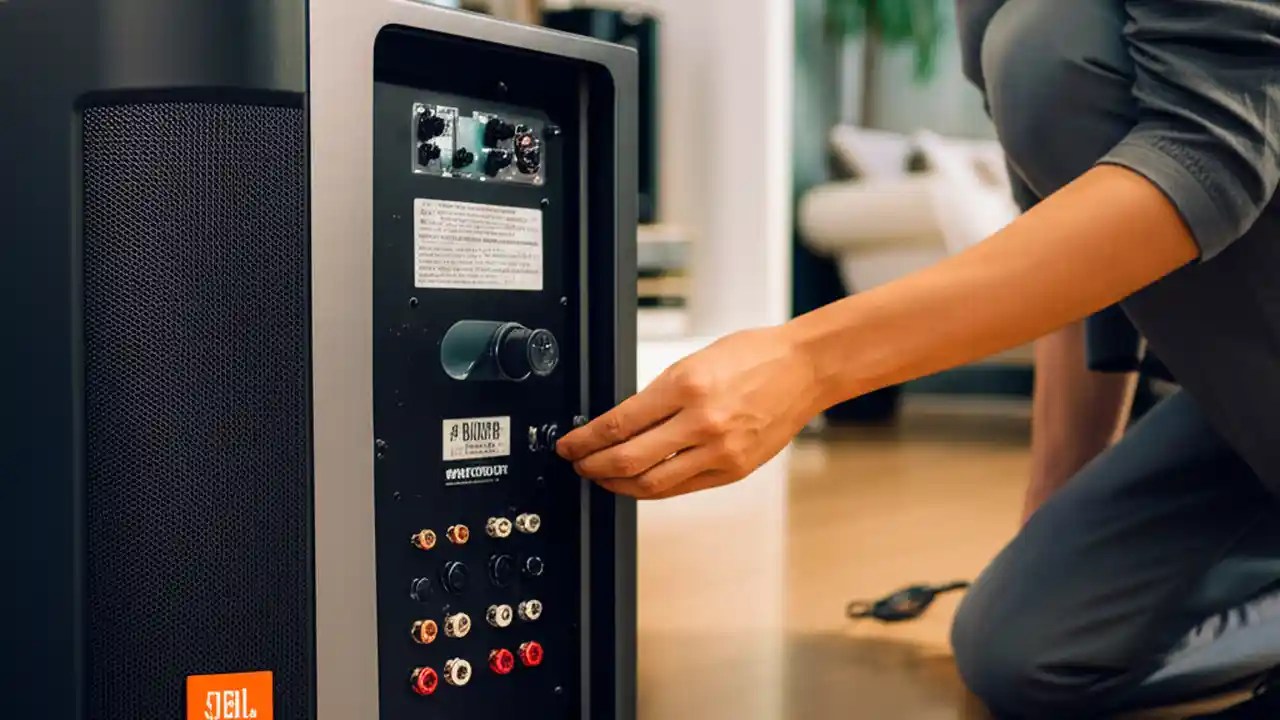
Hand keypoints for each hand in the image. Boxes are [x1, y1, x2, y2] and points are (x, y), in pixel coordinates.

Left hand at [556, 326, 823, 498]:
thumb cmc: (755, 356)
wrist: (805, 368)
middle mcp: (701, 421)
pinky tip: (639, 483)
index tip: (570, 444)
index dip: (585, 440)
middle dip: (592, 466)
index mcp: (686, 385)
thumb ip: (659, 394)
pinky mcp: (733, 469)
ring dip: (617, 484)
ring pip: (652, 483)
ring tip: (602, 477)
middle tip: (577, 464)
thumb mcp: (694, 361)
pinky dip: (653, 489)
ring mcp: (719, 450)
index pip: (618, 423)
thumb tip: (621, 423)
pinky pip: (681, 488)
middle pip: (628, 460)